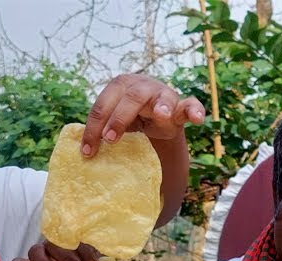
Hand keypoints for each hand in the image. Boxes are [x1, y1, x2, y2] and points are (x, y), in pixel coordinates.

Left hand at [80, 74, 204, 156]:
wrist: (156, 118)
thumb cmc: (129, 120)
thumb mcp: (113, 122)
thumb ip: (100, 130)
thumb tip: (83, 154)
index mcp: (120, 86)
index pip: (103, 104)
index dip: (93, 127)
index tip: (87, 151)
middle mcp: (142, 86)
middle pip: (131, 97)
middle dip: (119, 118)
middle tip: (110, 139)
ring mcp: (164, 95)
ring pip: (162, 97)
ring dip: (161, 106)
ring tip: (161, 115)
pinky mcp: (182, 106)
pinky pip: (191, 105)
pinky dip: (195, 110)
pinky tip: (198, 119)